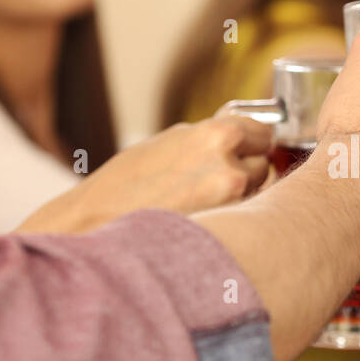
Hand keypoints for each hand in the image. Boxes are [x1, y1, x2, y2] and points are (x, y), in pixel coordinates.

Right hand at [17, 116, 271, 233]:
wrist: (95, 223)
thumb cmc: (127, 183)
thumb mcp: (170, 142)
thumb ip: (209, 137)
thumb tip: (240, 133)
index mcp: (217, 133)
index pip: (263, 133)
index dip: (253, 143)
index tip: (246, 150)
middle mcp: (231, 164)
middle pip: (264, 164)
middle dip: (248, 170)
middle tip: (216, 182)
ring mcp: (231, 201)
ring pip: (258, 193)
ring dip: (244, 196)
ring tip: (204, 201)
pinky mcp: (226, 228)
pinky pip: (244, 218)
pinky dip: (233, 217)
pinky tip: (205, 218)